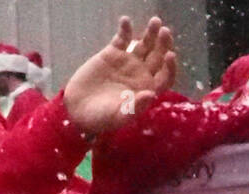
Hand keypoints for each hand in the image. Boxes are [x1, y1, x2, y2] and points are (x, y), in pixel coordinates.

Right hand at [64, 16, 176, 135]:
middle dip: (163, 44)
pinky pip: (122, 39)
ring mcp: (128, 62)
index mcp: (147, 89)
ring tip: (155, 21)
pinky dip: (125, 29)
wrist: (78, 109)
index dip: (170, 67)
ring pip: (144, 45)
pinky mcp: (113, 54)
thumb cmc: (100, 118)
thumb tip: (151, 95)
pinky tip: (125, 20)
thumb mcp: (118, 117)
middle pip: (158, 56)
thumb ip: (135, 107)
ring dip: (151, 33)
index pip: (165, 76)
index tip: (170, 55)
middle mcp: (141, 74)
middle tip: (165, 31)